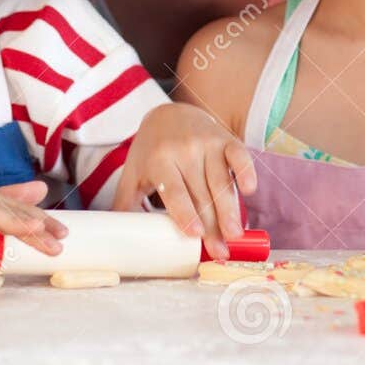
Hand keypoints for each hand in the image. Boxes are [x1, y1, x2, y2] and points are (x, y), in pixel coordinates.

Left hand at [112, 104, 256, 259]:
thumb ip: (125, 204)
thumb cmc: (151, 152)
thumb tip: (115, 240)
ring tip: (236, 234)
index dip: (185, 212)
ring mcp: (207, 143)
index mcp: (159, 160)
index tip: (196, 235)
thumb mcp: (133, 174)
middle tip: (221, 251)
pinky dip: (246, 171)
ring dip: (231, 209)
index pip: (174, 191)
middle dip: (213, 225)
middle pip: (201, 193)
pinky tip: (249, 190)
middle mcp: (184, 150)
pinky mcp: (226, 139)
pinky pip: (239, 155)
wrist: (169, 113)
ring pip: (221, 181)